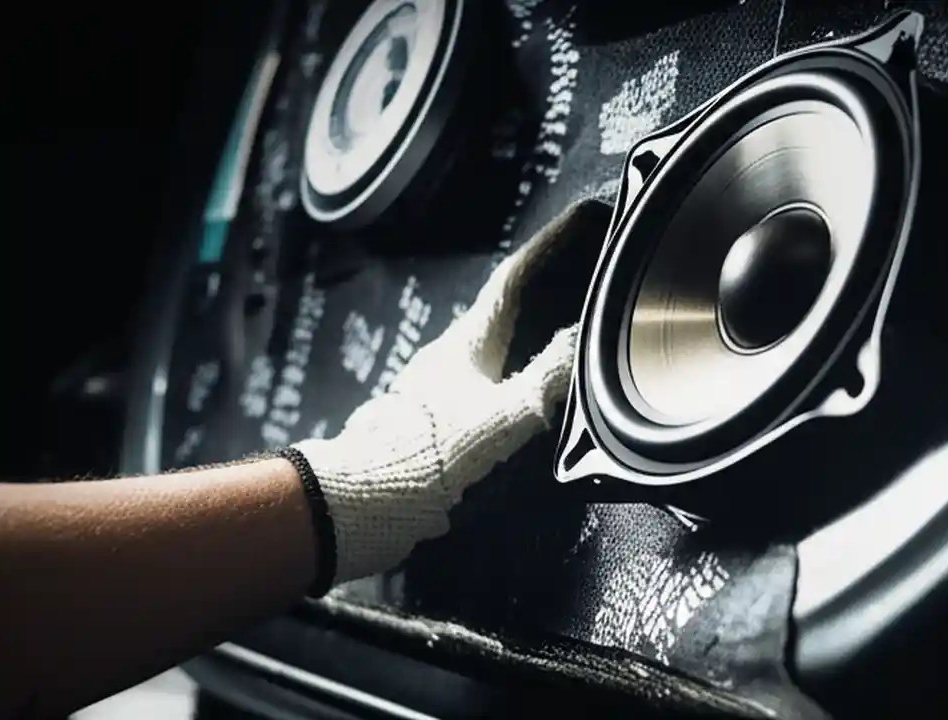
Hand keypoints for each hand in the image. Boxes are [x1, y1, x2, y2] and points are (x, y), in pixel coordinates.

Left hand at [292, 201, 609, 586]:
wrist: (366, 500)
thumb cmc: (429, 456)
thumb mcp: (503, 417)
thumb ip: (546, 379)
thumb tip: (579, 339)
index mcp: (470, 342)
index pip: (517, 277)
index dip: (552, 244)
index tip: (580, 217)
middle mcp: (451, 353)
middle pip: (506, 304)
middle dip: (546, 281)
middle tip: (582, 266)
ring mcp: (440, 383)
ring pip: (495, 340)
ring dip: (529, 325)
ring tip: (564, 324)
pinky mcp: (435, 416)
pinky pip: (486, 376)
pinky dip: (515, 367)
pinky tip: (527, 389)